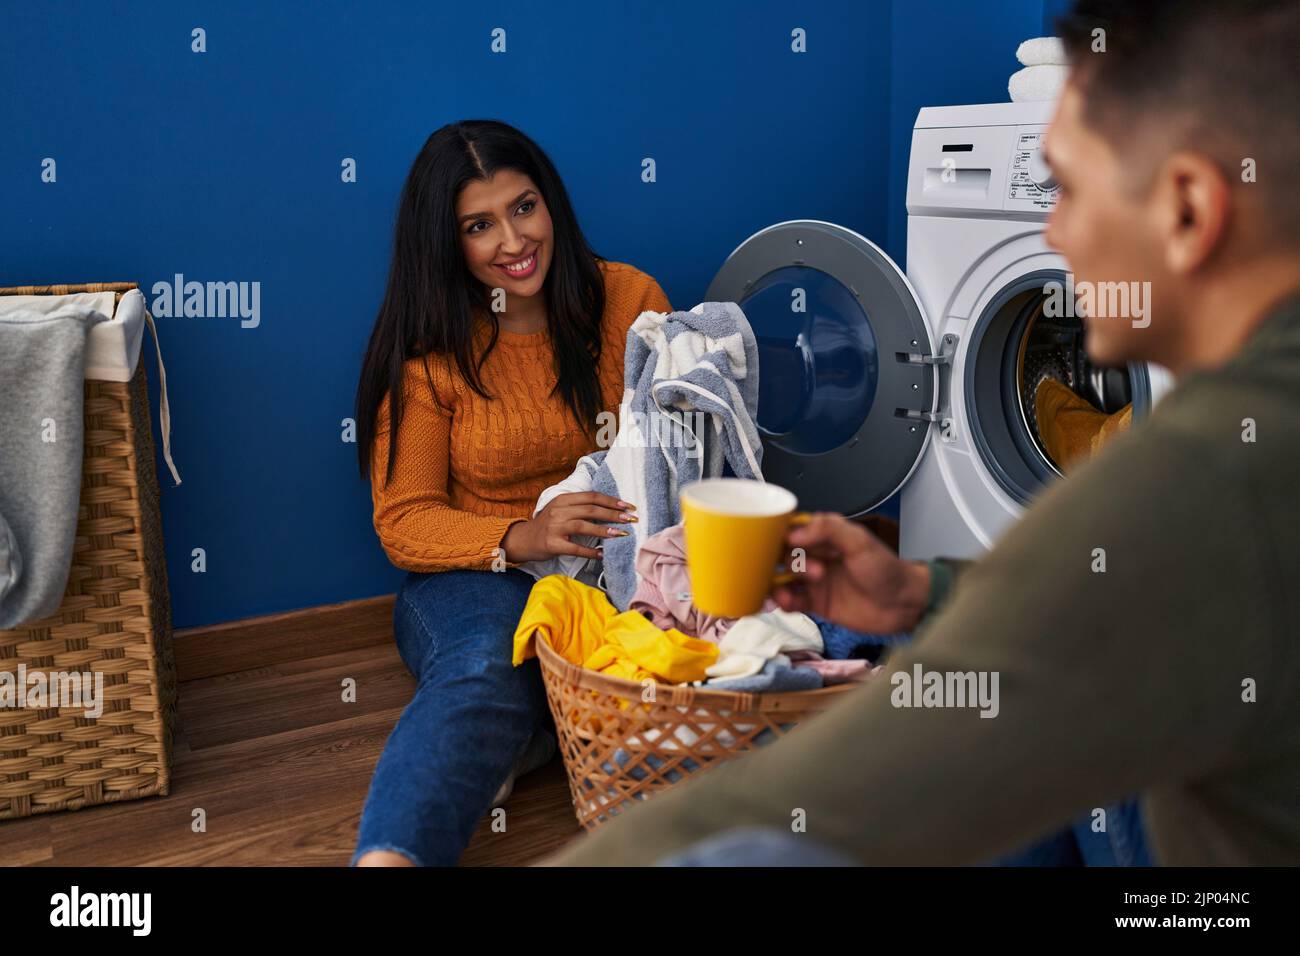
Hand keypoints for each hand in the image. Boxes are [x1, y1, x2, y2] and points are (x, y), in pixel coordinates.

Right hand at [500, 492, 635, 563]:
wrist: (523, 540)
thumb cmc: (547, 525)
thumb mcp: (560, 509)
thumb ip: (579, 506)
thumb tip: (610, 508)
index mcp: (563, 499)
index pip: (592, 496)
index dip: (612, 501)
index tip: (628, 506)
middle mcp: (559, 511)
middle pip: (591, 510)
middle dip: (614, 514)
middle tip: (631, 519)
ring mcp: (554, 527)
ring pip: (584, 526)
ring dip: (605, 530)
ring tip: (621, 534)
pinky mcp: (552, 544)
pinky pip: (575, 548)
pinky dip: (590, 551)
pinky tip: (602, 554)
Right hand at [770, 512, 930, 633]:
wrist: (903, 605)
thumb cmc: (887, 569)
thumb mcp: (860, 542)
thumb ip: (829, 530)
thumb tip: (794, 533)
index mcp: (825, 536)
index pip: (791, 529)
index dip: (778, 534)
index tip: (773, 541)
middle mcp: (815, 556)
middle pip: (782, 554)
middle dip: (787, 562)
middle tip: (814, 572)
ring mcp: (813, 581)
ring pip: (782, 578)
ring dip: (777, 583)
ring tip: (787, 590)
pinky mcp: (815, 604)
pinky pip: (790, 601)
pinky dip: (782, 601)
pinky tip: (786, 602)